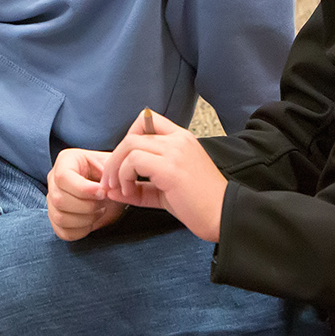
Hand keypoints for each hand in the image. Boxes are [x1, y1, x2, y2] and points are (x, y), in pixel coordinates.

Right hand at [46, 147, 125, 241]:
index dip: (83, 189)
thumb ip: (110, 172)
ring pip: (60, 217)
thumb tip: (105, 189)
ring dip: (86, 219)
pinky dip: (82, 231)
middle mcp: (53, 180)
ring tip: (100, 210)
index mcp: (66, 161)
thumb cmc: (110, 174)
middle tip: (104, 201)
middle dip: (88, 206)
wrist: (110, 188)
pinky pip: (64, 232)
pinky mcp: (56, 220)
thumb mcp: (112, 165)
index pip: (63, 177)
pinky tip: (92, 220)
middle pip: (59, 200)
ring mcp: (52, 201)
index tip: (102, 192)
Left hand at [102, 112, 228, 242]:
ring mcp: (175, 151)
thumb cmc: (199, 205)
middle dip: (114, 158)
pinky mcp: (170, 168)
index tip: (123, 162)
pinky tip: (130, 193)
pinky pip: (134, 161)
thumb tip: (111, 189)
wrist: (224, 216)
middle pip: (133, 134)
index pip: (147, 119)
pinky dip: (124, 176)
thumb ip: (140, 187)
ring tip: (120, 189)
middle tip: (110, 182)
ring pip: (129, 145)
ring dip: (116, 169)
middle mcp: (178, 140)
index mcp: (181, 139)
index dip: (129, 137)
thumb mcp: (165, 191)